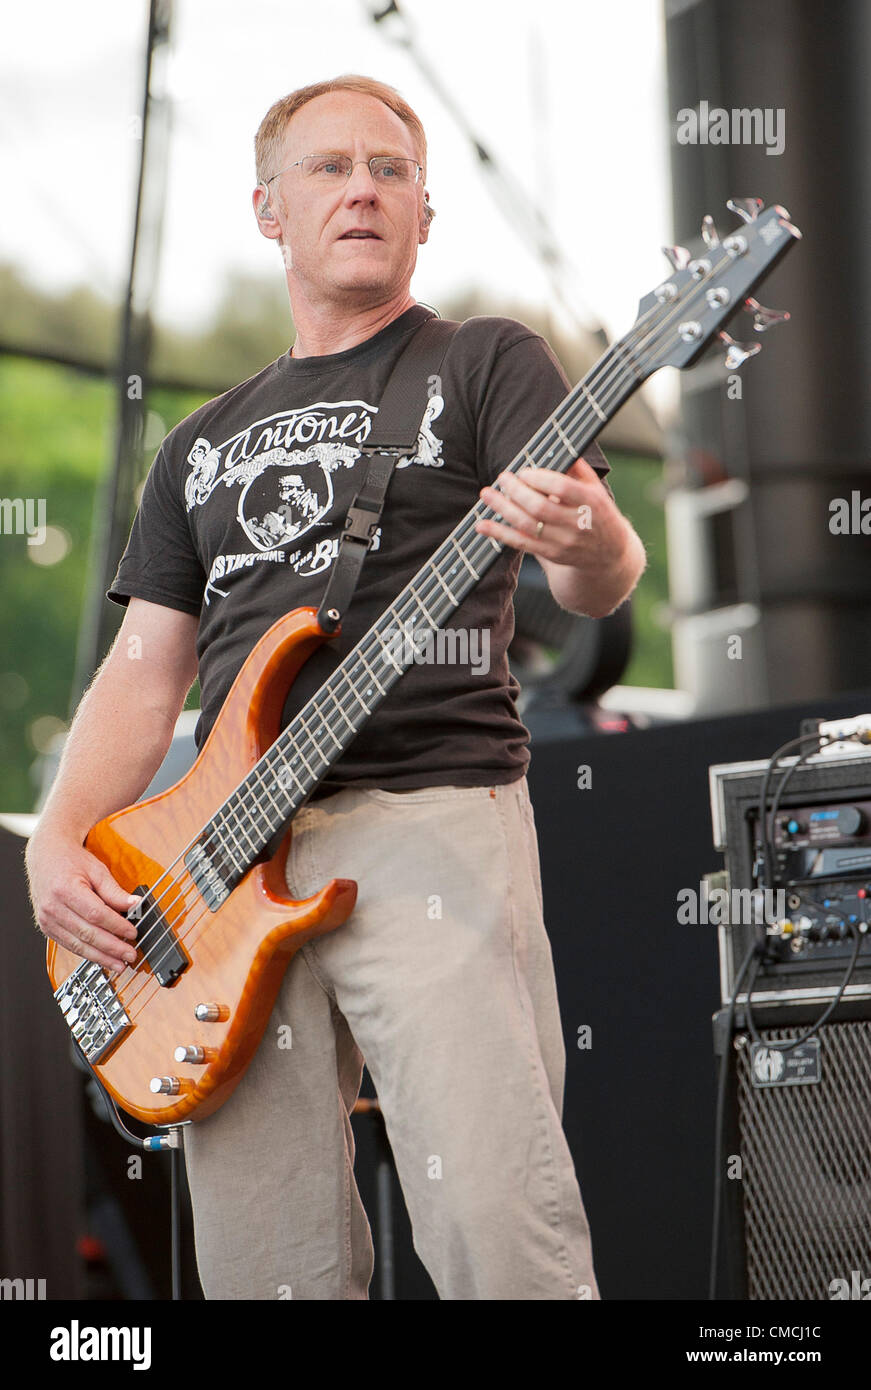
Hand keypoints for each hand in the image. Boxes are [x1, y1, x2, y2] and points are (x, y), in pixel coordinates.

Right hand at [25, 830, 141, 973]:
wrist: (46, 855)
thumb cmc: (71, 860)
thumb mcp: (97, 870)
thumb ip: (115, 891)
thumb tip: (136, 905)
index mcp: (65, 889)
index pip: (96, 914)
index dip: (116, 926)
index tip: (133, 933)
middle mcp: (53, 907)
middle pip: (87, 933)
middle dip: (111, 947)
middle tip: (130, 955)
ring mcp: (47, 919)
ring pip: (77, 944)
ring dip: (101, 957)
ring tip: (119, 964)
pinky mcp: (46, 927)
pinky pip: (69, 945)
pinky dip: (87, 953)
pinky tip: (102, 958)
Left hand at [475, 457, 627, 575]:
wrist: (609, 555)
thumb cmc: (598, 513)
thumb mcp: (596, 488)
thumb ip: (577, 468)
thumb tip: (558, 445)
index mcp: (591, 502)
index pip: (562, 488)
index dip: (539, 478)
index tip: (524, 471)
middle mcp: (578, 524)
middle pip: (540, 507)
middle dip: (516, 491)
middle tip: (502, 478)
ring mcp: (564, 542)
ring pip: (527, 526)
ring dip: (503, 509)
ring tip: (487, 494)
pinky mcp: (551, 555)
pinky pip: (521, 544)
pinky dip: (499, 533)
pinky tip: (482, 524)